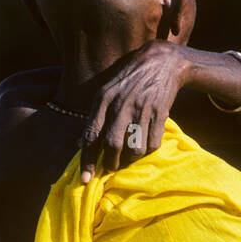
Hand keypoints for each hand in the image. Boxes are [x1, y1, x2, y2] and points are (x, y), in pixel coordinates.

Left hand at [79, 41, 188, 183]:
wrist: (162, 61)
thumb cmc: (130, 79)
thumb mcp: (107, 91)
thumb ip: (94, 117)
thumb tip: (79, 142)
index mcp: (103, 99)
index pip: (92, 135)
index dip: (87, 160)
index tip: (84, 180)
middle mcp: (120, 104)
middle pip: (112, 145)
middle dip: (111, 163)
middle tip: (111, 168)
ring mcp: (141, 109)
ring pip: (134, 149)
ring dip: (131, 160)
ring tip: (129, 158)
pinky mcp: (160, 112)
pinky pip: (153, 143)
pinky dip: (148, 150)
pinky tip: (145, 146)